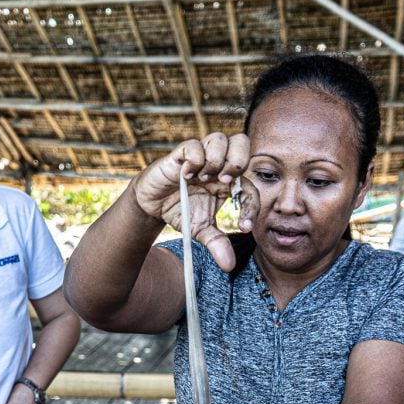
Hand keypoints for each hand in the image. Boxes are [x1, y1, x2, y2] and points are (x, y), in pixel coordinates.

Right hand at [130, 133, 261, 271]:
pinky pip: (194, 145)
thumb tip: (229, 265)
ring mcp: (201, 156)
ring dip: (217, 159)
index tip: (243, 227)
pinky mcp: (181, 153)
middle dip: (238, 161)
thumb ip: (217, 243)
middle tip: (225, 183)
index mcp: (228, 182)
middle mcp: (218, 164)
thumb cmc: (181, 211)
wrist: (152, 204)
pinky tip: (187, 176)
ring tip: (206, 179)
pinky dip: (195, 160)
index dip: (251, 206)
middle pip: (242, 142)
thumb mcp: (200, 230)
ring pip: (220, 138)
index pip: (250, 186)